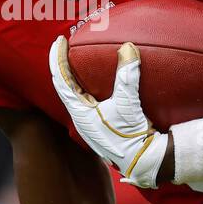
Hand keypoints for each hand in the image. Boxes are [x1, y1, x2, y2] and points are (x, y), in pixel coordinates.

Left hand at [49, 37, 167, 188]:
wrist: (145, 163)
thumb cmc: (131, 137)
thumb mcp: (128, 105)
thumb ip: (127, 76)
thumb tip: (127, 48)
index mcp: (79, 113)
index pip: (61, 80)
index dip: (57, 58)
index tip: (59, 40)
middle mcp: (80, 118)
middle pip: (64, 85)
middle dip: (63, 64)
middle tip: (66, 45)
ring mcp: (90, 123)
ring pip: (75, 93)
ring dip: (74, 75)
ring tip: (78, 58)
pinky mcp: (102, 125)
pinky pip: (89, 99)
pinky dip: (88, 85)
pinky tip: (97, 80)